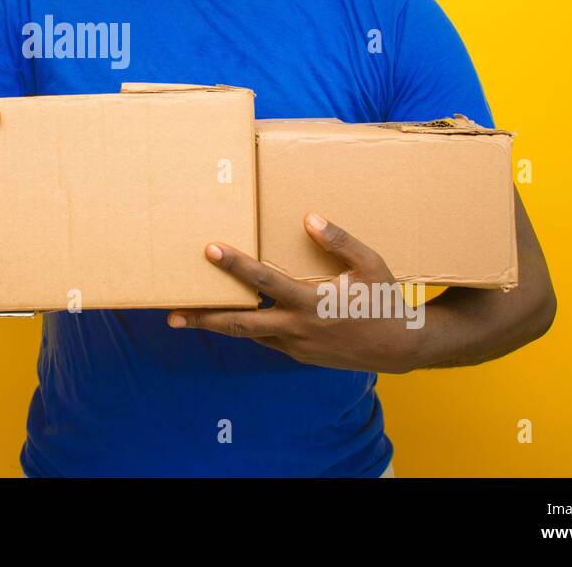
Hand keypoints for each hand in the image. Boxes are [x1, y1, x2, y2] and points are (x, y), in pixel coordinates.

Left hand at [165, 213, 426, 373]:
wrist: (399, 348)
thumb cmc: (384, 300)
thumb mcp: (370, 265)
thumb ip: (340, 241)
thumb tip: (309, 217)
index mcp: (312, 302)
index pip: (264, 280)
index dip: (236, 265)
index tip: (210, 250)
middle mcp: (298, 327)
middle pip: (240, 324)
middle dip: (205, 318)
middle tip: (172, 314)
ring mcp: (295, 345)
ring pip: (247, 335)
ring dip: (217, 326)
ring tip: (184, 318)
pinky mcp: (297, 355)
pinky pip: (264, 340)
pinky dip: (245, 329)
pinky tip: (227, 318)